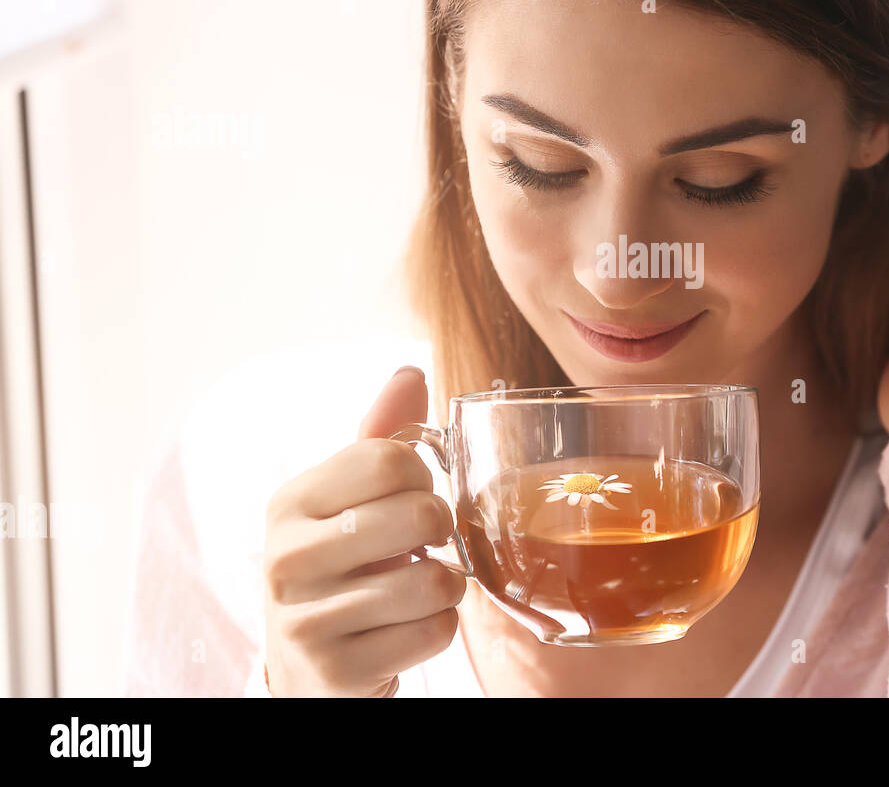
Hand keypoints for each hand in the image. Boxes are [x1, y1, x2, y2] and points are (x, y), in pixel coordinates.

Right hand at [262, 366, 466, 695]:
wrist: (307, 667)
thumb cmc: (339, 565)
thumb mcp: (346, 499)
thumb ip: (381, 437)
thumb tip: (410, 373)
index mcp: (290, 503)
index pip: (391, 458)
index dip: (424, 476)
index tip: (411, 496)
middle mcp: (287, 558)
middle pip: (419, 515)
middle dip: (441, 530)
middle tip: (422, 545)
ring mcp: (306, 620)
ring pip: (432, 580)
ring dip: (444, 586)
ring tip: (416, 587)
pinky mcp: (335, 671)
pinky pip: (433, 633)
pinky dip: (437, 630)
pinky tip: (407, 628)